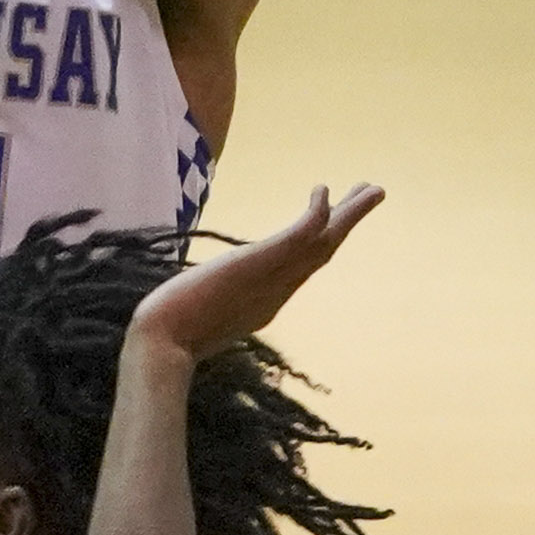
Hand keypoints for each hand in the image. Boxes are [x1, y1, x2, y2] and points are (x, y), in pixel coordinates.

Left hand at [131, 185, 383, 358]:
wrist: (161, 346)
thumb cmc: (169, 335)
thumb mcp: (200, 316)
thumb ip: (210, 307)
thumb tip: (197, 301)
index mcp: (267, 302)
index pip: (304, 266)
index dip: (325, 241)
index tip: (334, 221)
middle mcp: (278, 291)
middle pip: (324, 251)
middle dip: (349, 222)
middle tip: (373, 193)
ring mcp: (272, 278)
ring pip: (324, 241)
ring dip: (350, 213)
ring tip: (373, 188)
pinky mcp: (260, 262)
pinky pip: (300, 234)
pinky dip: (316, 213)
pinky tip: (324, 190)